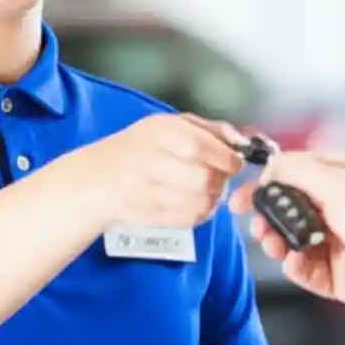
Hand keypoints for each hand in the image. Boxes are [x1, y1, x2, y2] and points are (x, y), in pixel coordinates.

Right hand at [84, 113, 246, 228]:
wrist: (103, 176)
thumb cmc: (144, 147)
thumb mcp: (172, 124)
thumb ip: (211, 129)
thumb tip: (241, 142)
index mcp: (157, 132)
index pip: (198, 146)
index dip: (224, 157)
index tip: (234, 161)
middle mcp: (147, 161)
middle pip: (201, 179)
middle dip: (220, 179)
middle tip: (220, 175)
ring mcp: (144, 192)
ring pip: (199, 203)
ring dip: (212, 198)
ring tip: (205, 188)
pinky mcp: (147, 216)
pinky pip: (188, 220)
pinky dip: (200, 212)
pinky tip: (193, 201)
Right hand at [230, 151, 344, 310]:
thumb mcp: (334, 181)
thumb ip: (296, 170)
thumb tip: (269, 167)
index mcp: (341, 180)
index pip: (294, 175)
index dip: (265, 184)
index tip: (241, 196)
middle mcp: (338, 210)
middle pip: (288, 210)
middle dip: (268, 217)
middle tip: (257, 224)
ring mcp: (337, 243)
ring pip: (292, 241)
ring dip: (276, 242)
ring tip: (273, 244)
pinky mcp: (336, 274)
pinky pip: (304, 270)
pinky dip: (295, 267)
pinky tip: (295, 263)